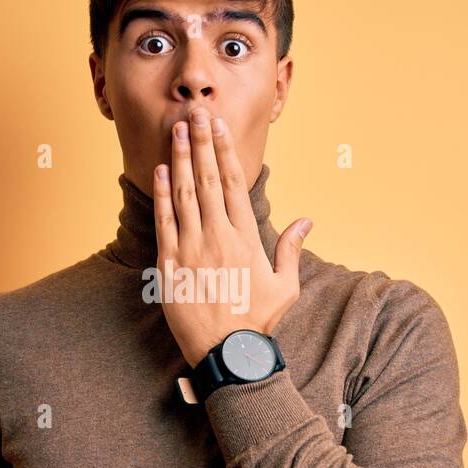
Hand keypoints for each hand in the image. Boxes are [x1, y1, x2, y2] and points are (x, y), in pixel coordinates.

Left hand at [153, 106, 311, 366]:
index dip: (225, 152)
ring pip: (184, 195)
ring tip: (177, 131)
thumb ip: (291, 248)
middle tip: (195, 113)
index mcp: (246, 239)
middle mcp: (218, 237)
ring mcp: (192, 251)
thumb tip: (307, 219)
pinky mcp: (171, 267)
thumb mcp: (285, 286)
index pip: (234, 184)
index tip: (219, 127)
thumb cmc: (259, 322)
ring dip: (180, 160)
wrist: (229, 354)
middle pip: (208, 180)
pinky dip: (162, 195)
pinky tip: (160, 171)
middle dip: (201, 143)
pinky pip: (165, 223)